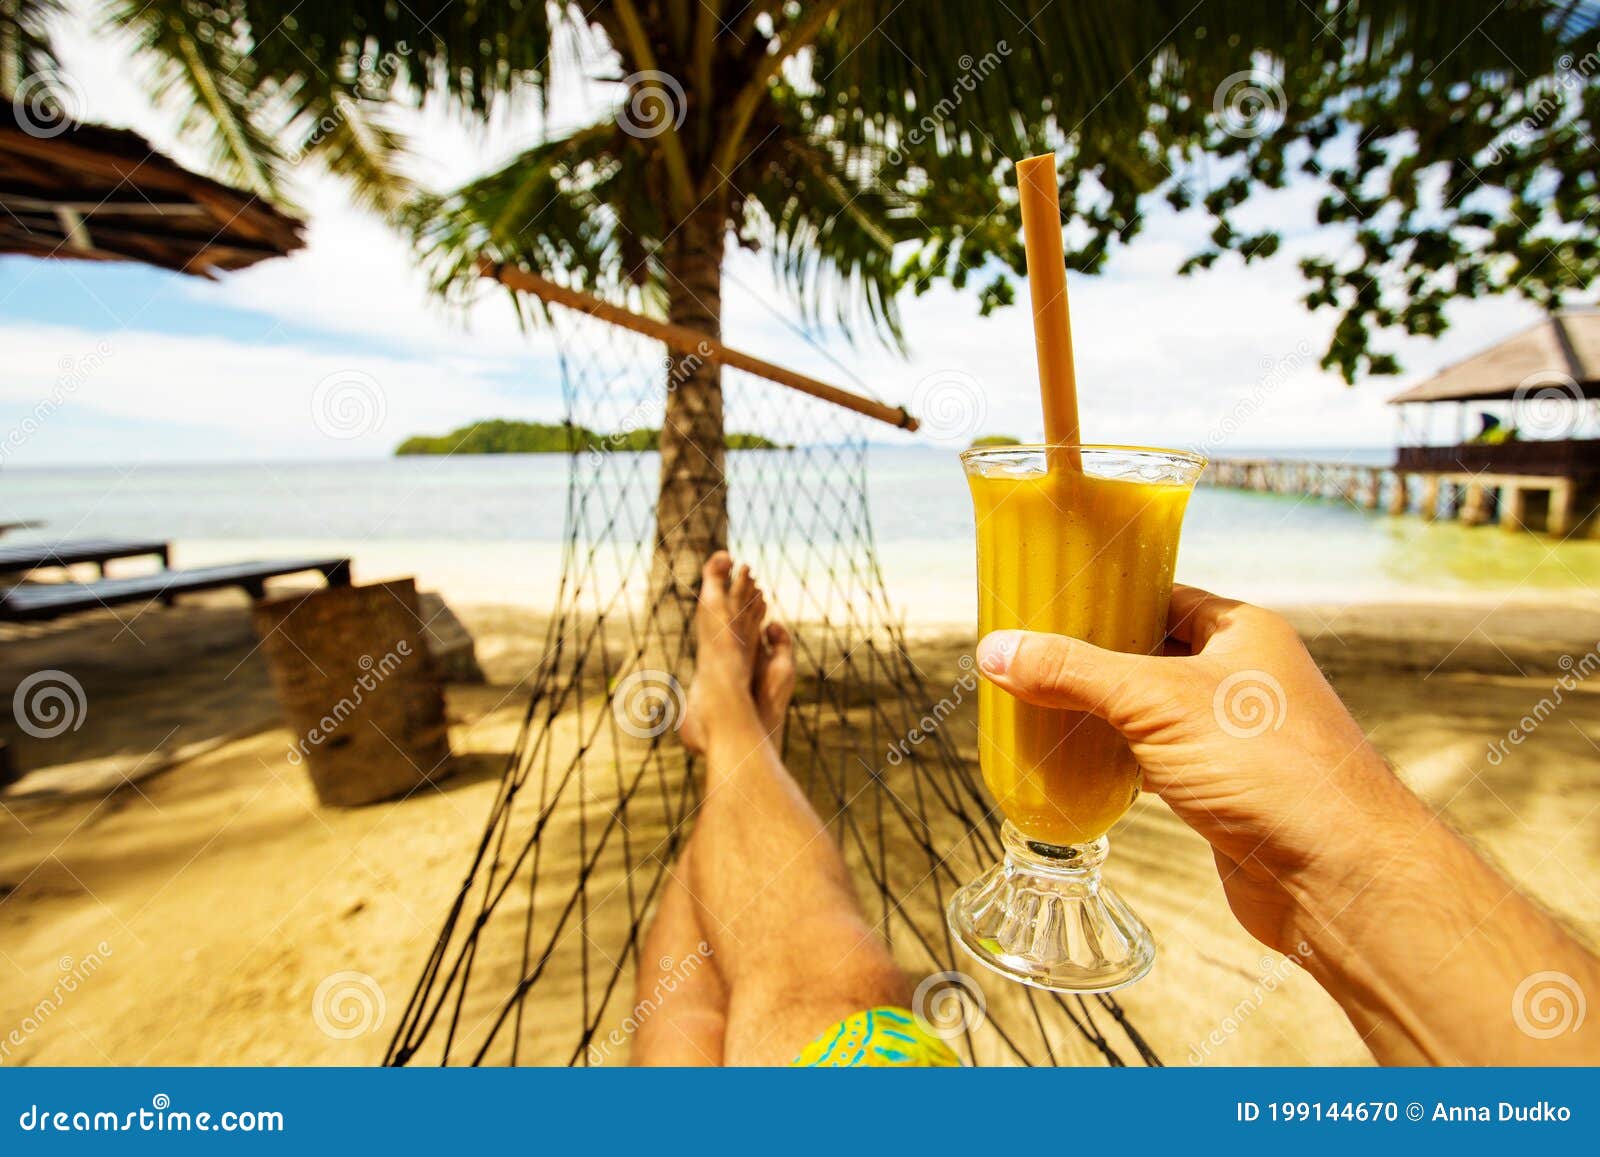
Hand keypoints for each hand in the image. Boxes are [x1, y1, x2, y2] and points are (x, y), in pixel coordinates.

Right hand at [975, 584, 1422, 951]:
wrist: (1338, 876)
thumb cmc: (1269, 769)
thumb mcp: (1155, 704)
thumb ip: (1073, 673)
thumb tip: (995, 649)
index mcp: (1242, 631)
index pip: (1159, 594)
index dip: (1103, 596)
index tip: (1045, 601)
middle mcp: (1244, 677)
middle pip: (1149, 654)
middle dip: (1090, 660)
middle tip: (1026, 658)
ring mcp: (1237, 736)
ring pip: (1152, 712)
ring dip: (1101, 714)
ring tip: (1037, 708)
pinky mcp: (1227, 791)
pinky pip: (1158, 761)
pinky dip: (1119, 760)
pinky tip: (1079, 766)